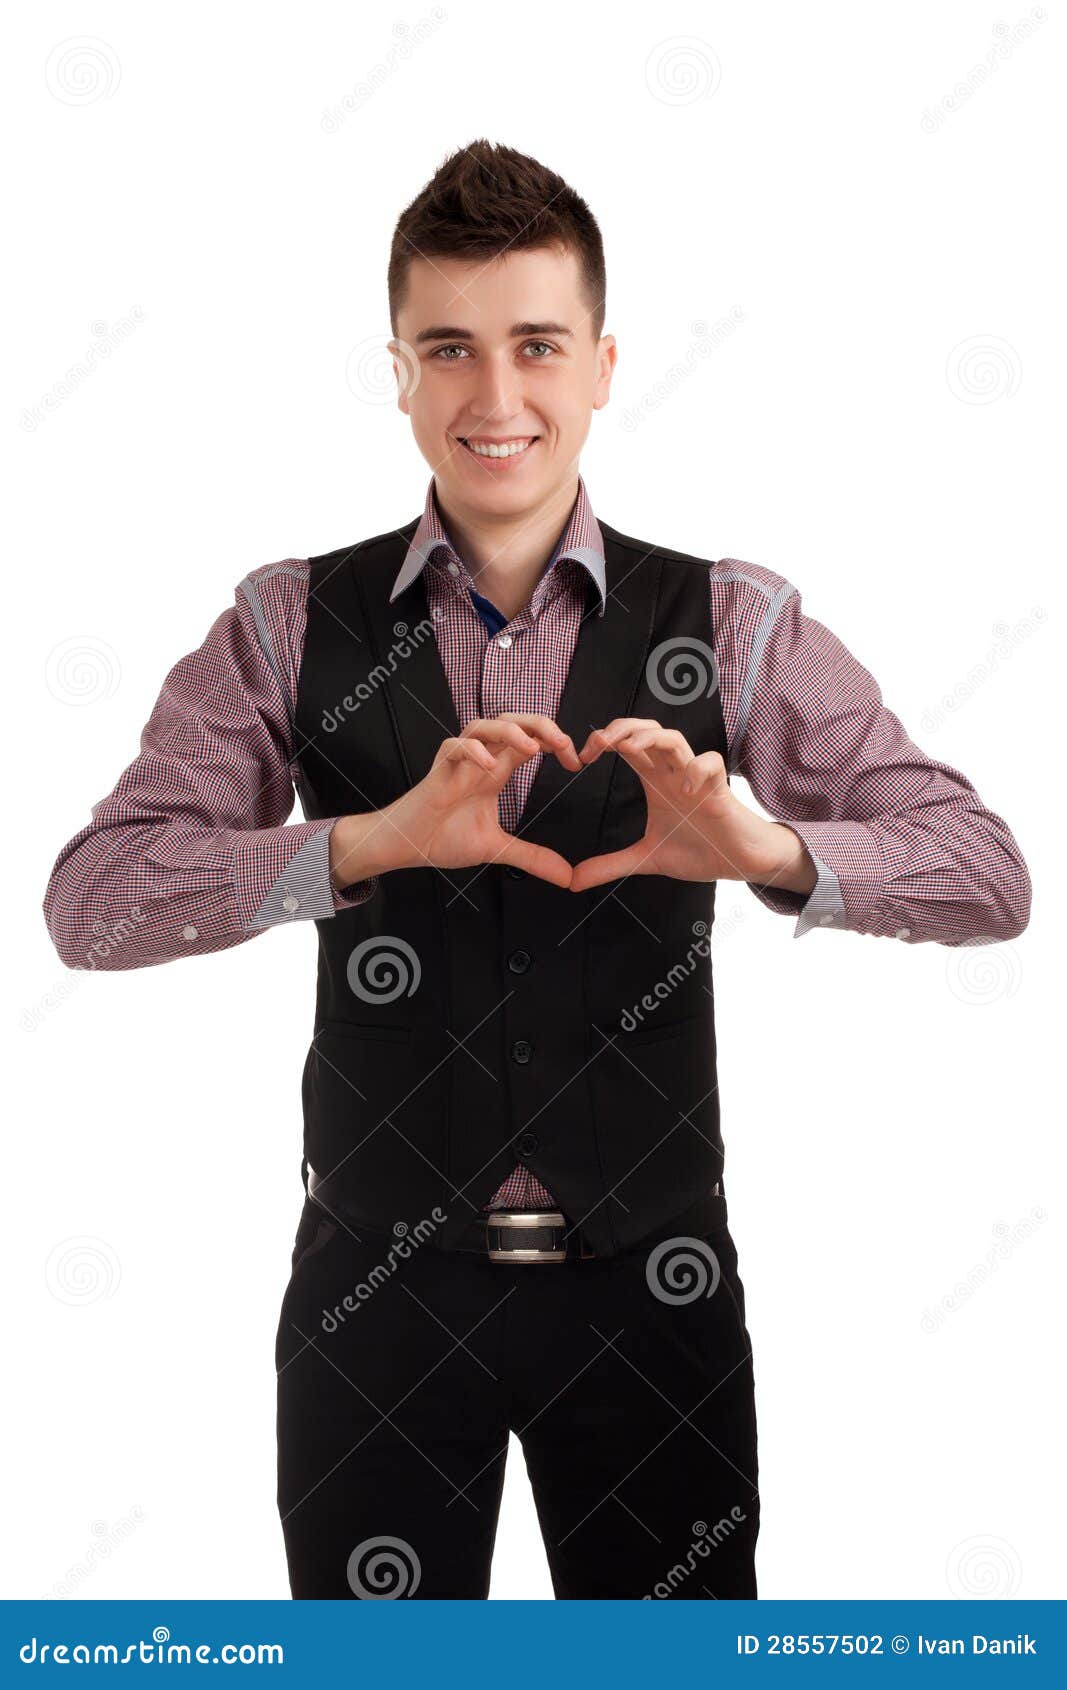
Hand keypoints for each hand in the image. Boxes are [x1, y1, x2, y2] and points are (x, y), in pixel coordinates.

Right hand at [364, 713, 581, 889]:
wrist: (406, 846)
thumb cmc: (443, 838)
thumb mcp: (498, 849)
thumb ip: (532, 858)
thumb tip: (567, 877)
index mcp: (496, 771)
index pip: (530, 740)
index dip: (555, 741)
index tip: (576, 761)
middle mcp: (480, 760)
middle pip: (512, 721)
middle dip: (541, 725)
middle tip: (565, 745)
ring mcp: (458, 763)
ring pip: (483, 724)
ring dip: (510, 730)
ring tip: (532, 747)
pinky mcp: (438, 772)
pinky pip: (454, 746)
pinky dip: (472, 750)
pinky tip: (488, 764)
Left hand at [568, 717, 816, 894]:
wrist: (735, 862)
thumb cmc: (698, 849)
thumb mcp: (646, 859)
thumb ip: (611, 865)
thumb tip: (573, 880)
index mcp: (655, 780)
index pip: (627, 744)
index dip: (603, 741)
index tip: (581, 758)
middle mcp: (673, 772)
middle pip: (647, 729)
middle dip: (622, 728)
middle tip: (599, 745)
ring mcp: (696, 778)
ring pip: (674, 738)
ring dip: (651, 738)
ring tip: (632, 751)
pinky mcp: (719, 790)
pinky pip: (711, 764)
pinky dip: (696, 770)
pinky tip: (683, 790)